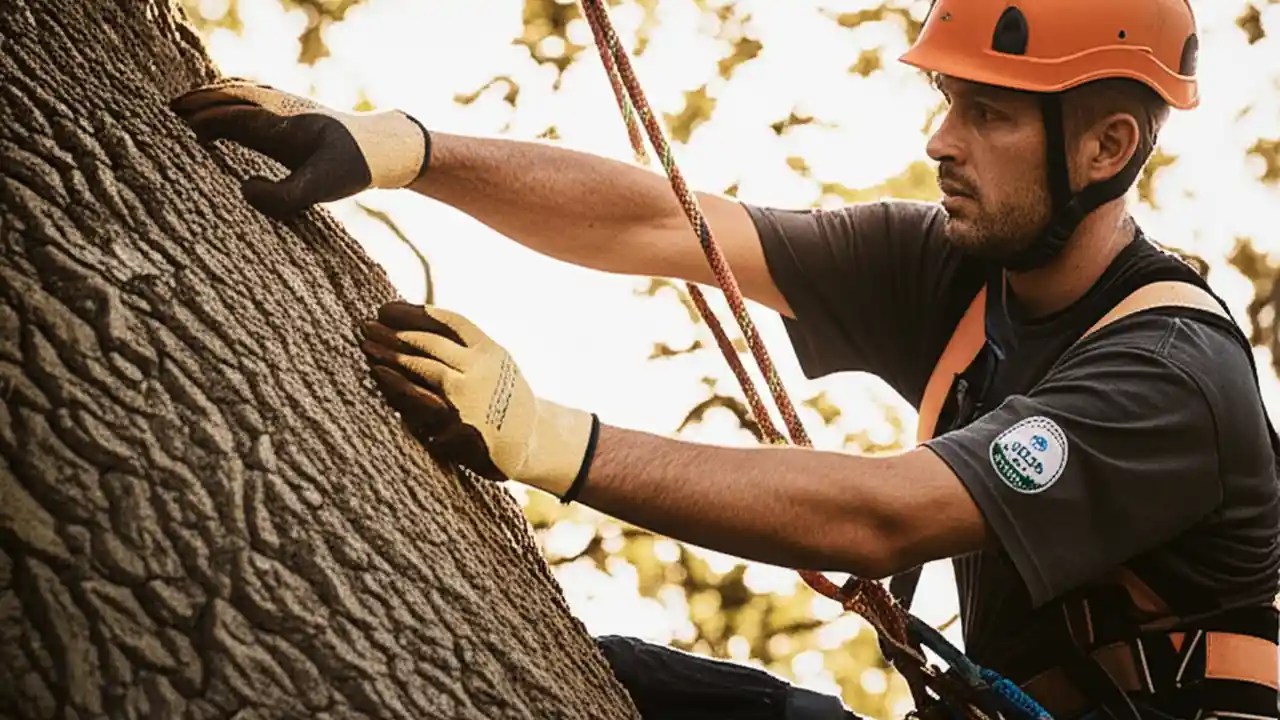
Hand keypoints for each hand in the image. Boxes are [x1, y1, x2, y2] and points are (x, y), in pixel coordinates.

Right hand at [170, 79, 429, 218]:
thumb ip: (282, 196)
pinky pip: (252, 97)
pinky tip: (223, 111)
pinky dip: (231, 98)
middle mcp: (280, 109)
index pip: (233, 115)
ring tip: (187, 107)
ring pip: (241, 92)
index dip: (204, 118)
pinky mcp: (289, 113)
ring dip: (214, 97)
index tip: (177, 125)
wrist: (381, 147)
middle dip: (201, 101)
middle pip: (232, 95)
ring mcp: (285, 107)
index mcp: (281, 124)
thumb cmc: (350, 167)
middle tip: (170, 109)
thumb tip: (241, 188)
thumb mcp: (320, 188)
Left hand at [360, 301, 599, 499]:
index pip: (449, 322)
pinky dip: (397, 385)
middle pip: (430, 342)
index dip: (415, 313)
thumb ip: (464, 350)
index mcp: (489, 351)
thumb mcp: (494, 366)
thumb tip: (416, 326)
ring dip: (390, 353)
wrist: (529, 445)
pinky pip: (420, 400)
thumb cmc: (501, 402)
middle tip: (366, 323)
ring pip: (422, 366)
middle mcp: (480, 369)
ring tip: (365, 342)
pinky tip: (378, 373)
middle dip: (394, 331)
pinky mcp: (456, 424)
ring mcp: (468, 397)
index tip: (387, 308)